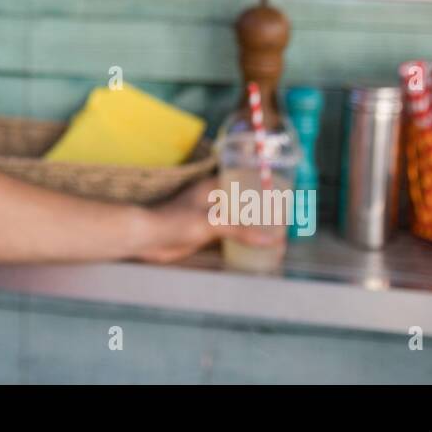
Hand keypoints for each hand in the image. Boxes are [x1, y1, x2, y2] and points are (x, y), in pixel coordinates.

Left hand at [131, 175, 286, 264]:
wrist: (147, 238)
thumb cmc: (174, 221)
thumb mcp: (211, 223)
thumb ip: (240, 230)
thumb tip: (271, 238)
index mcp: (213, 188)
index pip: (243, 181)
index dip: (261, 187)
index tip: (283, 195)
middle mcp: (213, 200)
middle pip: (242, 203)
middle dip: (261, 212)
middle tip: (285, 221)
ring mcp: (208, 217)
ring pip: (236, 221)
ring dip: (252, 228)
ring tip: (276, 237)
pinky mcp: (204, 234)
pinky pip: (228, 237)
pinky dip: (242, 242)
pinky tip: (256, 250)